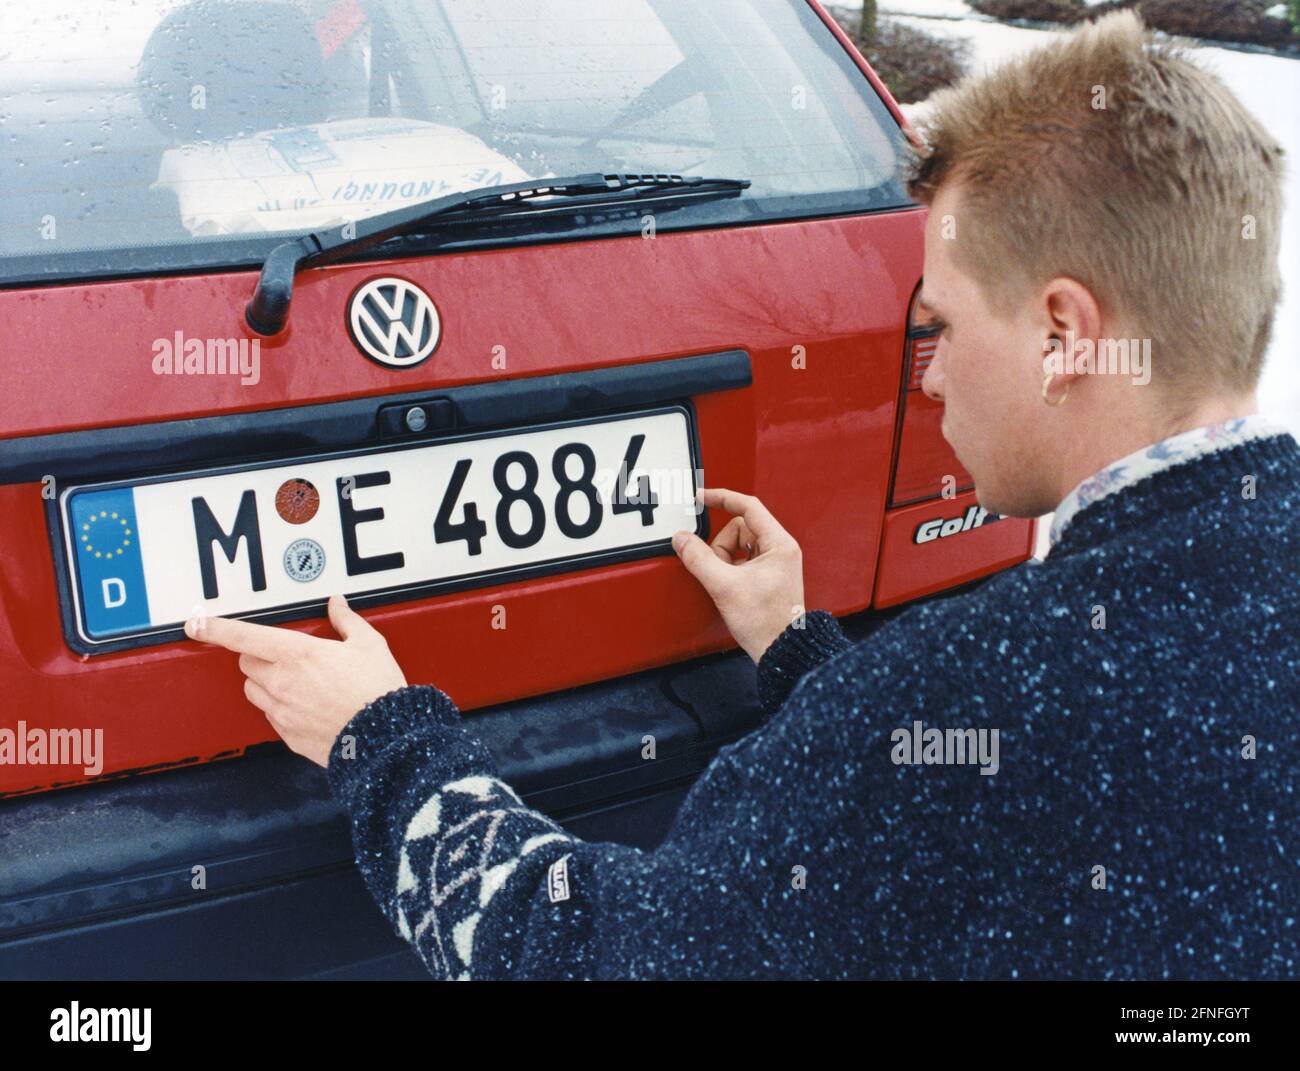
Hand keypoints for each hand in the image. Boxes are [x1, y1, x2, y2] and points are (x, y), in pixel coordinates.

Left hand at [184, 594, 407, 767]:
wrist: (385, 738)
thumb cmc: (377, 689)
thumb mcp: (369, 644)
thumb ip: (347, 621)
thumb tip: (337, 605)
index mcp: (297, 654)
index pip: (243, 636)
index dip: (215, 628)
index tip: (197, 624)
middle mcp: (282, 682)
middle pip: (246, 663)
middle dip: (257, 655)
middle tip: (284, 655)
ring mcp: (282, 711)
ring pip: (254, 690)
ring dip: (265, 682)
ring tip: (297, 682)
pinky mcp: (288, 735)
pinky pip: (272, 716)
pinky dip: (281, 707)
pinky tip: (307, 706)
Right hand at [672, 487, 804, 663]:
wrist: (781, 651)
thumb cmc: (766, 622)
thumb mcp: (725, 587)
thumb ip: (698, 558)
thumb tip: (681, 539)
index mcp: (779, 544)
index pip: (748, 507)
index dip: (722, 498)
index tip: (701, 497)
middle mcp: (779, 549)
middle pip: (738, 529)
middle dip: (721, 548)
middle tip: (719, 572)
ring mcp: (773, 563)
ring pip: (736, 546)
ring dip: (723, 562)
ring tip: (727, 585)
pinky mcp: (766, 577)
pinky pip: (739, 561)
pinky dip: (728, 570)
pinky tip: (730, 588)